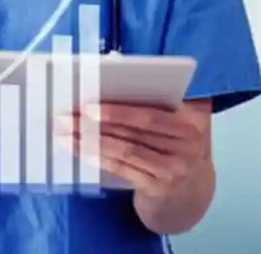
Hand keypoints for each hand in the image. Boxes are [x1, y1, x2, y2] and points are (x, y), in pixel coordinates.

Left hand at [54, 101, 209, 199]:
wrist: (190, 194)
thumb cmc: (175, 148)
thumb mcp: (177, 125)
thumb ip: (156, 102)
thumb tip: (112, 66)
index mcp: (192, 122)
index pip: (151, 113)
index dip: (119, 109)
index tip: (90, 102)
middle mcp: (187, 146)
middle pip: (135, 130)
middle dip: (98, 121)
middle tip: (69, 116)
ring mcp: (174, 169)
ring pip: (125, 149)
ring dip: (92, 140)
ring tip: (68, 132)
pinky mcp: (158, 188)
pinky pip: (123, 168)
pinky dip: (99, 157)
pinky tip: (80, 150)